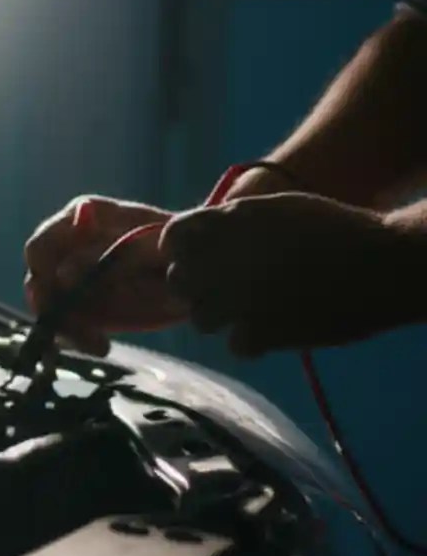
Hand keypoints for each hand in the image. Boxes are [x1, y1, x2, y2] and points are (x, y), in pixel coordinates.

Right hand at [24, 196, 187, 354]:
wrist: (198, 267)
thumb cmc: (178, 245)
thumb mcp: (155, 246)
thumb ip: (112, 255)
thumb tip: (64, 273)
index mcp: (83, 217)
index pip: (43, 243)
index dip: (44, 266)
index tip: (66, 286)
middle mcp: (69, 245)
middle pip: (38, 277)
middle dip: (51, 305)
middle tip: (77, 326)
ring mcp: (72, 276)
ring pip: (48, 305)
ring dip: (67, 327)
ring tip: (100, 344)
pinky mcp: (81, 304)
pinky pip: (65, 324)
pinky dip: (78, 338)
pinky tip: (101, 345)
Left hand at [159, 192, 417, 355]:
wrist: (381, 263)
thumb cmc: (334, 229)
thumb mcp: (276, 209)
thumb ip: (232, 221)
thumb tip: (198, 240)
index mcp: (229, 224)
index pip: (174, 237)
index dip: (180, 249)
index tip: (195, 258)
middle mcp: (225, 260)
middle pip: (180, 282)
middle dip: (196, 286)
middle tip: (224, 288)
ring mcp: (240, 298)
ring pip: (201, 319)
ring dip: (221, 316)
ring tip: (249, 310)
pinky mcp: (262, 333)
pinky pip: (235, 345)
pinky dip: (252, 341)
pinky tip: (273, 329)